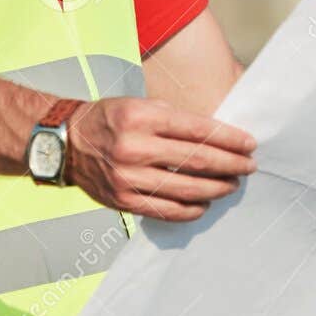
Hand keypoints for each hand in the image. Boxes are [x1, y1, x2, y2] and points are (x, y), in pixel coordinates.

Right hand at [65, 97, 257, 221]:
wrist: (66, 143)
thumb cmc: (110, 119)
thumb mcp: (140, 105)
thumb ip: (175, 119)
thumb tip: (218, 136)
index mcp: (142, 117)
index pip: (197, 129)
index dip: (229, 138)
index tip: (249, 144)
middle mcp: (134, 147)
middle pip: (197, 160)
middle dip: (230, 164)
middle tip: (249, 166)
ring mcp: (128, 177)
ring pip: (186, 189)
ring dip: (216, 188)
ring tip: (232, 184)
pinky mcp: (123, 200)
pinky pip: (166, 210)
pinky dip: (190, 210)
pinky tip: (204, 203)